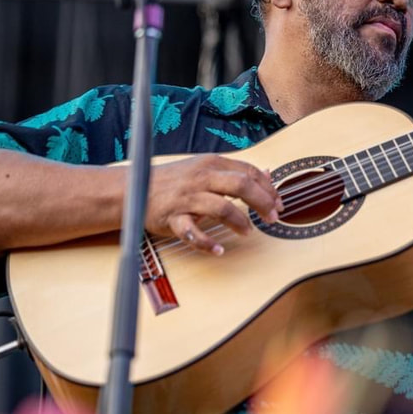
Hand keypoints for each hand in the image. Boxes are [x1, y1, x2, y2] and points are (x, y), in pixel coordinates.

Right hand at [144, 154, 282, 253]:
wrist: (134, 187)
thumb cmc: (175, 180)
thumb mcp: (205, 168)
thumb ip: (235, 172)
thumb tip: (267, 174)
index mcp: (212, 164)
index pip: (249, 172)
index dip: (268, 188)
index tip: (278, 203)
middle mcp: (201, 178)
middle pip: (241, 186)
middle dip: (262, 202)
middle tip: (272, 218)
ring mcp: (187, 197)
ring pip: (222, 207)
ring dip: (240, 222)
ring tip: (247, 231)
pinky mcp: (173, 217)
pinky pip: (192, 233)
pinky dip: (207, 243)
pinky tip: (218, 250)